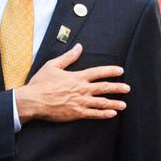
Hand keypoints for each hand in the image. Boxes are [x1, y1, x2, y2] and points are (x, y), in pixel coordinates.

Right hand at [15, 43, 129, 122]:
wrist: (33, 101)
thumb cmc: (41, 83)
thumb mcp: (53, 65)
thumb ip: (68, 57)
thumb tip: (79, 47)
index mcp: (77, 77)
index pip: (98, 72)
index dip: (111, 71)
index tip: (121, 71)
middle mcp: (81, 89)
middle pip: (104, 87)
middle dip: (118, 87)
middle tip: (128, 88)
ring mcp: (80, 102)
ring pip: (102, 102)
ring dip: (114, 103)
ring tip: (124, 104)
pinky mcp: (76, 113)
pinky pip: (93, 114)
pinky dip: (104, 114)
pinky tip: (112, 114)